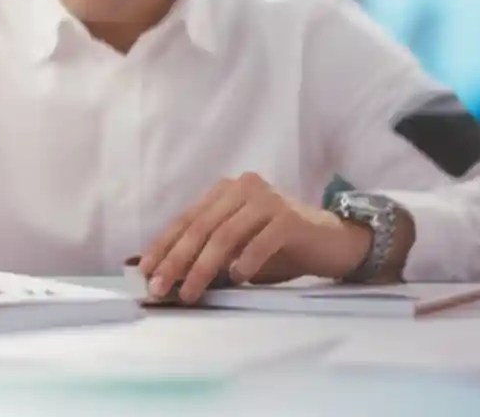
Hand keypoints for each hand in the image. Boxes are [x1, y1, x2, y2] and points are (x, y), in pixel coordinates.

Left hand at [138, 172, 371, 303]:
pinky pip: (260, 241)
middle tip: (160, 287)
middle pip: (201, 227)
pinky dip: (245, 261)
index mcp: (225, 191)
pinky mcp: (289, 218)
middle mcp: (243, 188)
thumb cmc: (280, 249)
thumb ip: (209, 253)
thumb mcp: (238, 249)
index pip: (187, 219)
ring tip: (190, 292)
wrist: (333, 243)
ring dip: (203, 267)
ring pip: (225, 235)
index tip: (146, 270)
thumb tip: (169, 276)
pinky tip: (236, 278)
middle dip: (177, 260)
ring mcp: (267, 200)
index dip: (164, 245)